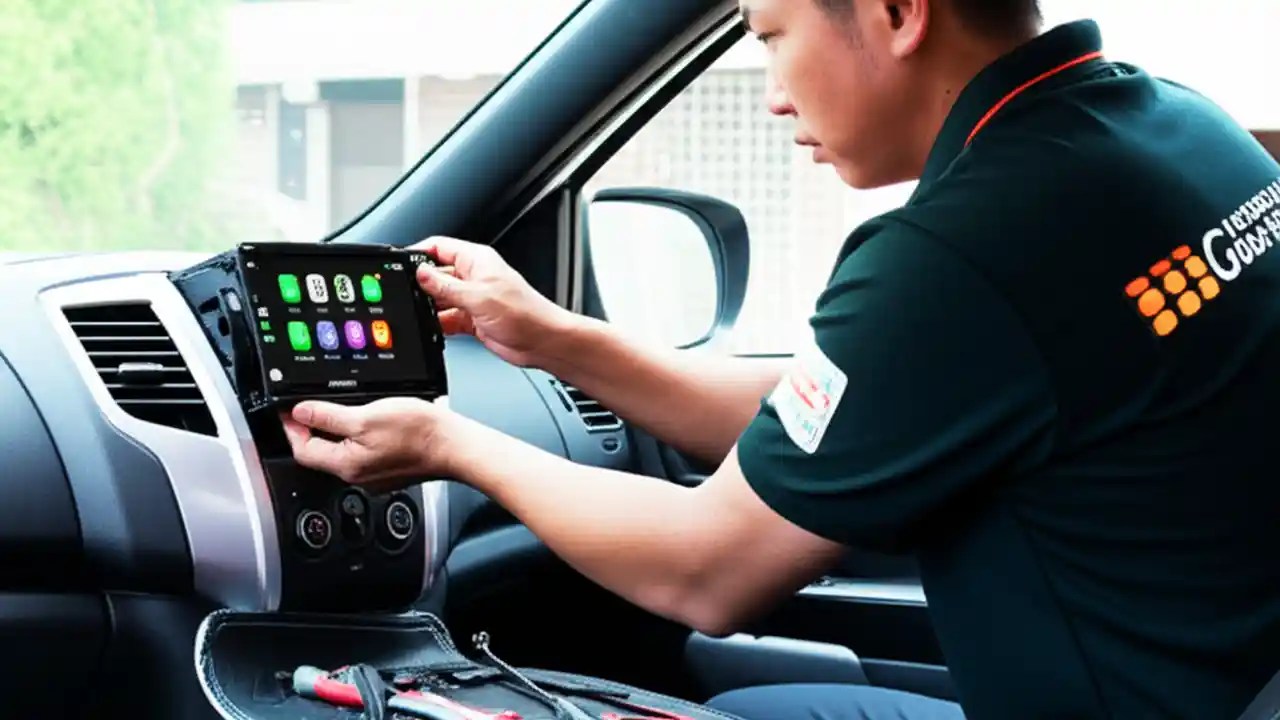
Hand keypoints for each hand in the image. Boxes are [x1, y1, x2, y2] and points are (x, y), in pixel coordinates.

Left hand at [281, 397, 460, 490]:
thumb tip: (299, 413)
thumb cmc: (418, 433)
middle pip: (321, 452)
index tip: (289, 409)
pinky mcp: (389, 468)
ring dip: (337, 430)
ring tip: (342, 407)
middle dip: (313, 428)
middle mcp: (357, 475)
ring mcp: (374, 474)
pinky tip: (370, 420)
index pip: (303, 450)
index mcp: (346, 465)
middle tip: (312, 403)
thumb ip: (328, 415)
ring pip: (343, 451)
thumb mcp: (365, 416)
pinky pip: (363, 452)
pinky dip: (358, 435)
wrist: (454, 445)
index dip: (292, 427)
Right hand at [413, 236, 575, 367]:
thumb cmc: (525, 313)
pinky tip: (433, 329)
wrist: (542, 341)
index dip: (418, 253)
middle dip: (421, 286)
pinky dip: (439, 324)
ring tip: (420, 315)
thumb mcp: (478, 296)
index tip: (399, 263)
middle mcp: (473, 277)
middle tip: (406, 296)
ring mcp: (472, 299)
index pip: (439, 247)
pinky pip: (447, 318)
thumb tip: (421, 274)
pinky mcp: (473, 319)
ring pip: (440, 299)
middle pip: (436, 275)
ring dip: (430, 308)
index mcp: (476, 260)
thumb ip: (445, 285)